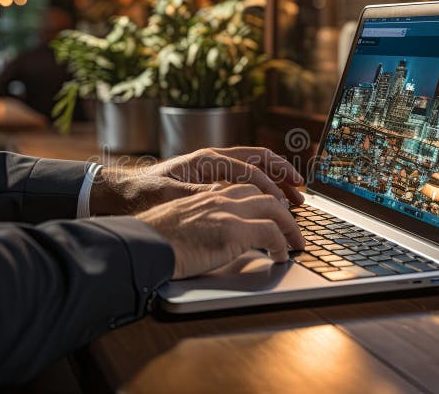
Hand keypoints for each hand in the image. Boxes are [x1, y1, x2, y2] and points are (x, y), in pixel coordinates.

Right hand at [136, 184, 304, 278]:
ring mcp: (227, 210)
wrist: (142, 246)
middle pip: (263, 192)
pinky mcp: (232, 229)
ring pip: (274, 208)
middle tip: (295, 223)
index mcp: (205, 192)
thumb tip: (214, 237)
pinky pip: (271, 232)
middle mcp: (218, 195)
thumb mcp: (181, 222)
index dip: (265, 193)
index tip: (278, 206)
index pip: (245, 183)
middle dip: (284, 206)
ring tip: (296, 242)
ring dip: (290, 226)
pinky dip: (282, 244)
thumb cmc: (153, 241)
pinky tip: (282, 256)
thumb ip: (201, 220)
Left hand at [143, 147, 304, 204]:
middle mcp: (214, 159)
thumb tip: (226, 197)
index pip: (250, 170)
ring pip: (256, 167)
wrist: (124, 192)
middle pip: (260, 159)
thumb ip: (199, 195)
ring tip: (295, 196)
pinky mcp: (212, 177)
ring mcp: (214, 167)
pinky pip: (246, 177)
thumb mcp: (172, 194)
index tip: (284, 205)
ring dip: (277, 179)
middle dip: (283, 174)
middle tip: (301, 191)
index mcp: (208, 159)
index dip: (270, 187)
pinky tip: (270, 201)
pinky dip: (263, 185)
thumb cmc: (145, 192)